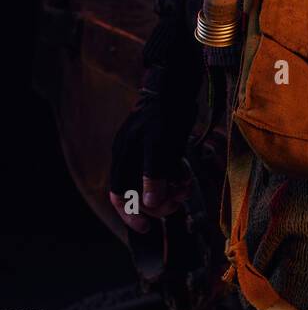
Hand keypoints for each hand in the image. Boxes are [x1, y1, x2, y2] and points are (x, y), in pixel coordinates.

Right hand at [108, 69, 197, 233]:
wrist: (177, 82)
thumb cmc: (166, 110)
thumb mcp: (159, 143)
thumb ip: (153, 173)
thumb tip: (149, 204)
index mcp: (124, 155)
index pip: (119, 194)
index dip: (130, 214)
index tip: (147, 228)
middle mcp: (131, 155)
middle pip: (139, 192)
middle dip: (159, 201)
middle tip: (179, 200)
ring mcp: (144, 151)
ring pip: (154, 184)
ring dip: (170, 190)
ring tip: (186, 186)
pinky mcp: (160, 147)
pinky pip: (164, 172)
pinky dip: (174, 177)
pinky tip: (186, 176)